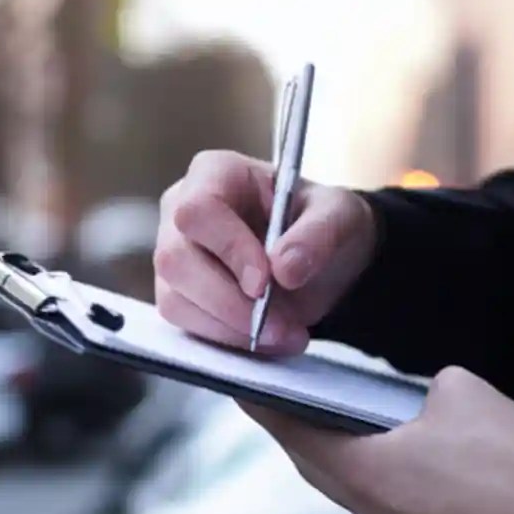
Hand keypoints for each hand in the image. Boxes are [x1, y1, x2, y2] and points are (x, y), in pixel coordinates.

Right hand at [154, 150, 377, 354]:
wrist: (317, 260)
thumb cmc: (319, 223)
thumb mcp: (339, 216)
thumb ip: (319, 234)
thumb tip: (285, 268)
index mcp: (215, 173)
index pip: (198, 210)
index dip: (228, 249)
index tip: (265, 283)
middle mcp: (180, 211)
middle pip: (176, 260)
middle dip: (229, 301)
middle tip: (281, 325)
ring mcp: (174, 255)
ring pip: (175, 299)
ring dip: (231, 328)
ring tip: (285, 335)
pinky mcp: (177, 295)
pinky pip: (185, 325)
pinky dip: (227, 340)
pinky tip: (265, 339)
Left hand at [242, 366, 513, 513]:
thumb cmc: (502, 468)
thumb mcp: (460, 393)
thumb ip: (427, 386)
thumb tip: (427, 401)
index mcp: (358, 472)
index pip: (290, 430)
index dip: (264, 402)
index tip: (240, 382)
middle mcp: (366, 509)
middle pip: (314, 461)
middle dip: (296, 426)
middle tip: (283, 393)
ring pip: (350, 483)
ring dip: (336, 450)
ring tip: (335, 415)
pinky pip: (386, 498)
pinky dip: (375, 469)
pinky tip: (394, 449)